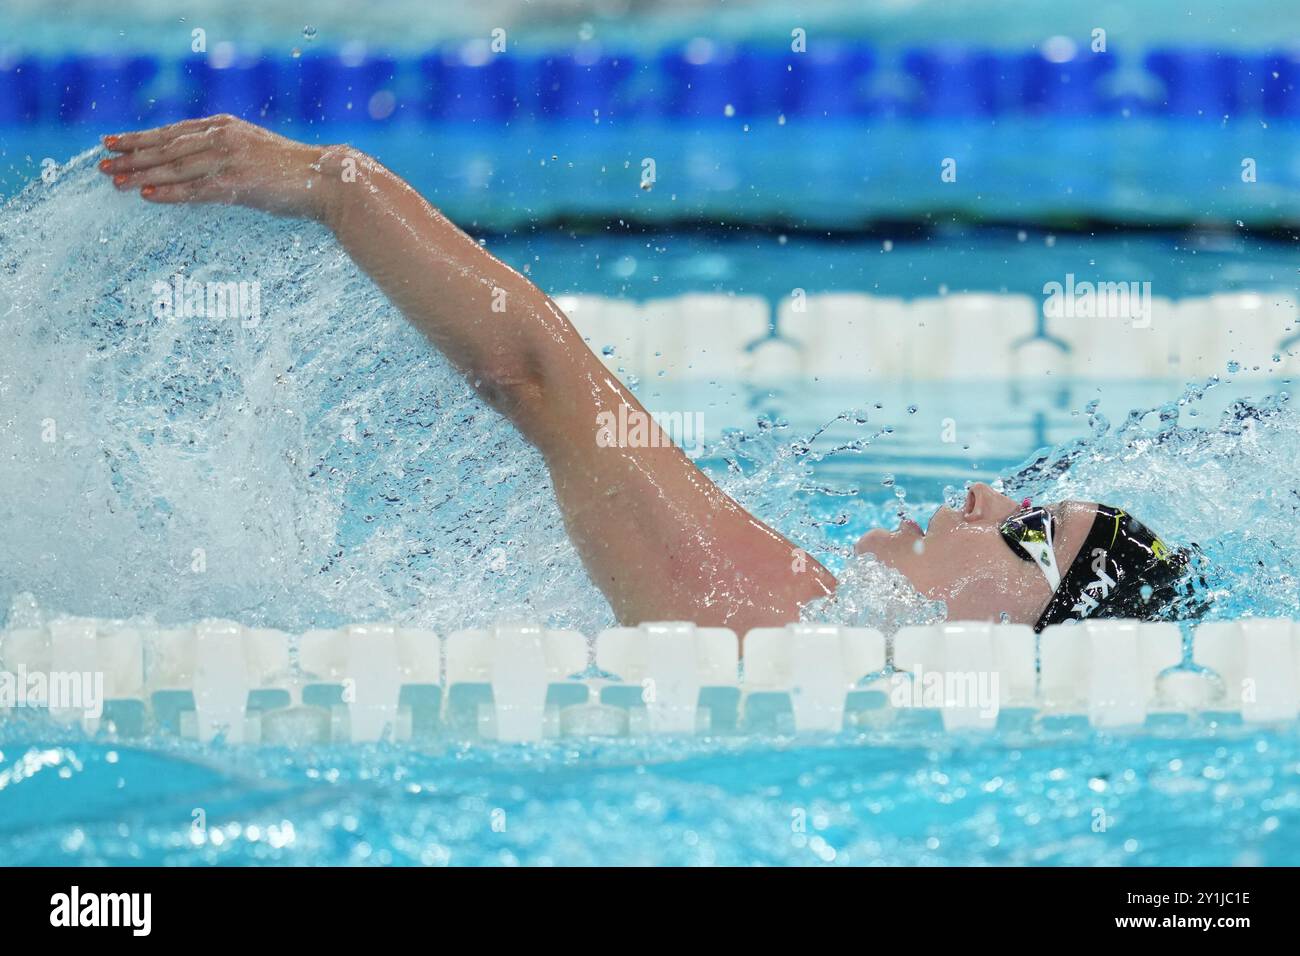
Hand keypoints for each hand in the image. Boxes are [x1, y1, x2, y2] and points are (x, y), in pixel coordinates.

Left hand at [97, 114, 352, 220]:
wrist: (327, 180)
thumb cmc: (294, 173)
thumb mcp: (255, 154)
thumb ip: (227, 155)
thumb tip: (200, 170)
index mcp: (226, 126)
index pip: (173, 131)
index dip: (141, 137)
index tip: (114, 142)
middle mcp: (223, 137)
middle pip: (166, 146)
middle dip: (132, 155)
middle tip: (102, 162)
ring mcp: (230, 159)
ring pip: (175, 167)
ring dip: (141, 174)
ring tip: (114, 180)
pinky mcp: (238, 183)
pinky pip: (194, 190)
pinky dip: (168, 192)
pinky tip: (146, 195)